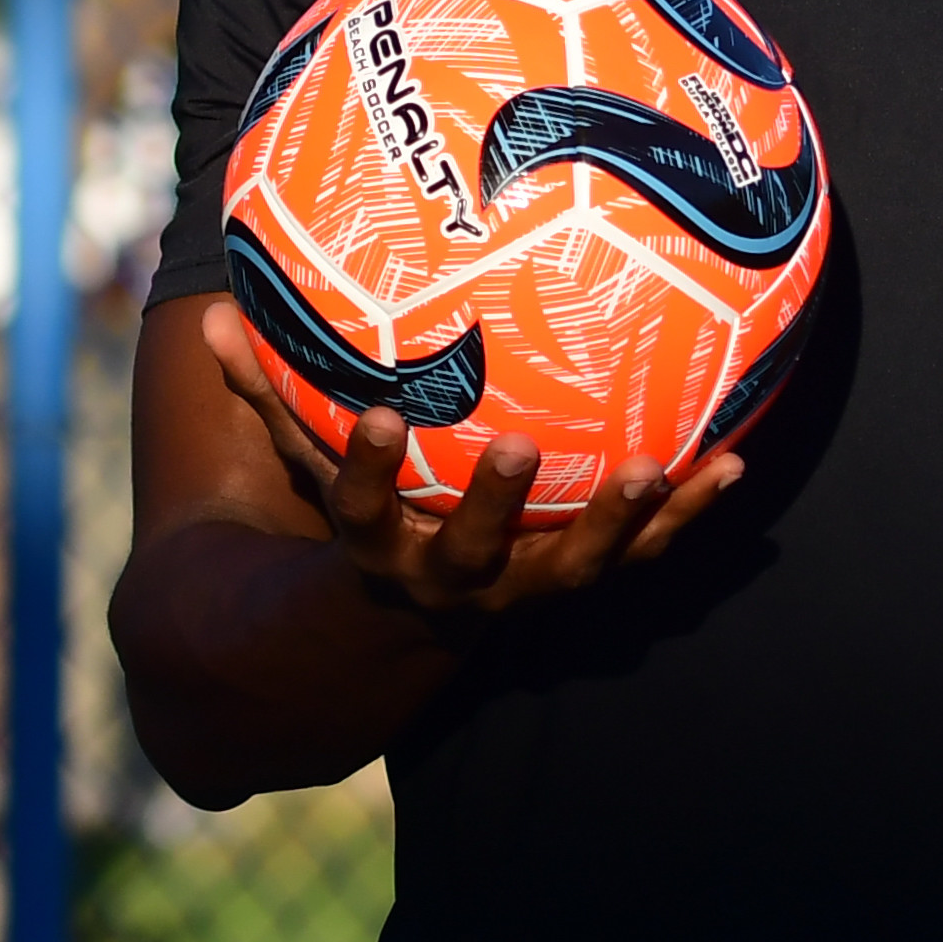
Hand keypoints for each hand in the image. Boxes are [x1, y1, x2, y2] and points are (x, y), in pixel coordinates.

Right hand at [195, 298, 740, 620]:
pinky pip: (637, 554)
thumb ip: (267, 394)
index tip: (377, 418)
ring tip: (664, 465)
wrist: (407, 626)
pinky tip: (736, 461)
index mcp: (376, 545)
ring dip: (620, 520)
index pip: (357, 508)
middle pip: (472, 552)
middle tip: (522, 448)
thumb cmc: (359, 518)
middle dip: (496, 507)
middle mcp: (448, 577)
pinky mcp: (573, 583)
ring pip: (574, 567)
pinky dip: (684, 513)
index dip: (365, 468)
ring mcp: (518, 589)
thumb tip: (206, 315)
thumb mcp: (304, 463)